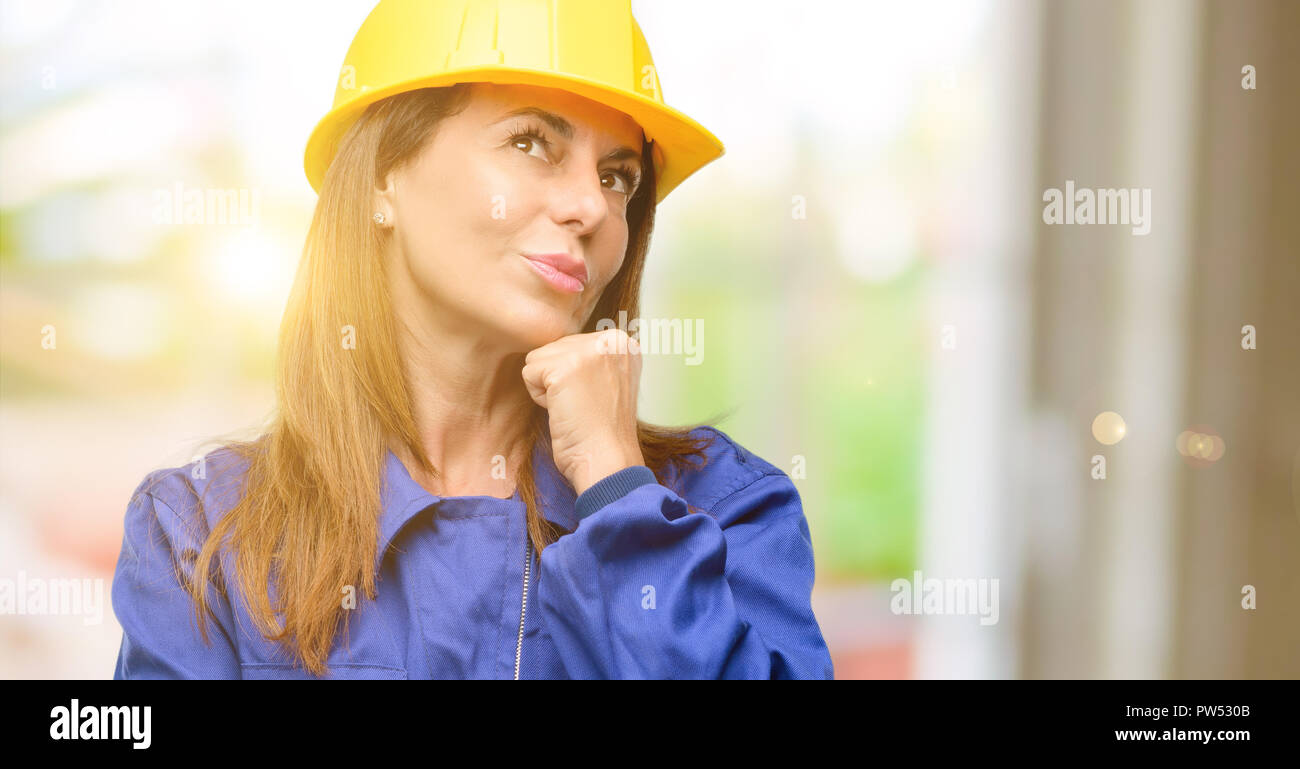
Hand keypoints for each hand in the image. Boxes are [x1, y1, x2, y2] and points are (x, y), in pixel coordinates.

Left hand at [521, 328, 646, 495]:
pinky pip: (529, 373)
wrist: (608, 460)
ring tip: (575, 408)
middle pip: (554, 348)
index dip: (573, 376)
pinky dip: (539, 397)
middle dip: (560, 379)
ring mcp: (588, 351)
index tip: (594, 398)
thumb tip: (557, 349)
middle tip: (584, 405)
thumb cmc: (604, 430)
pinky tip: (564, 411)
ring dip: (548, 388)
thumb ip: (591, 359)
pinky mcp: (564, 368)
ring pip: (539, 358)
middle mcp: (610, 340)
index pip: (572, 344)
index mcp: (622, 342)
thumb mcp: (609, 381)